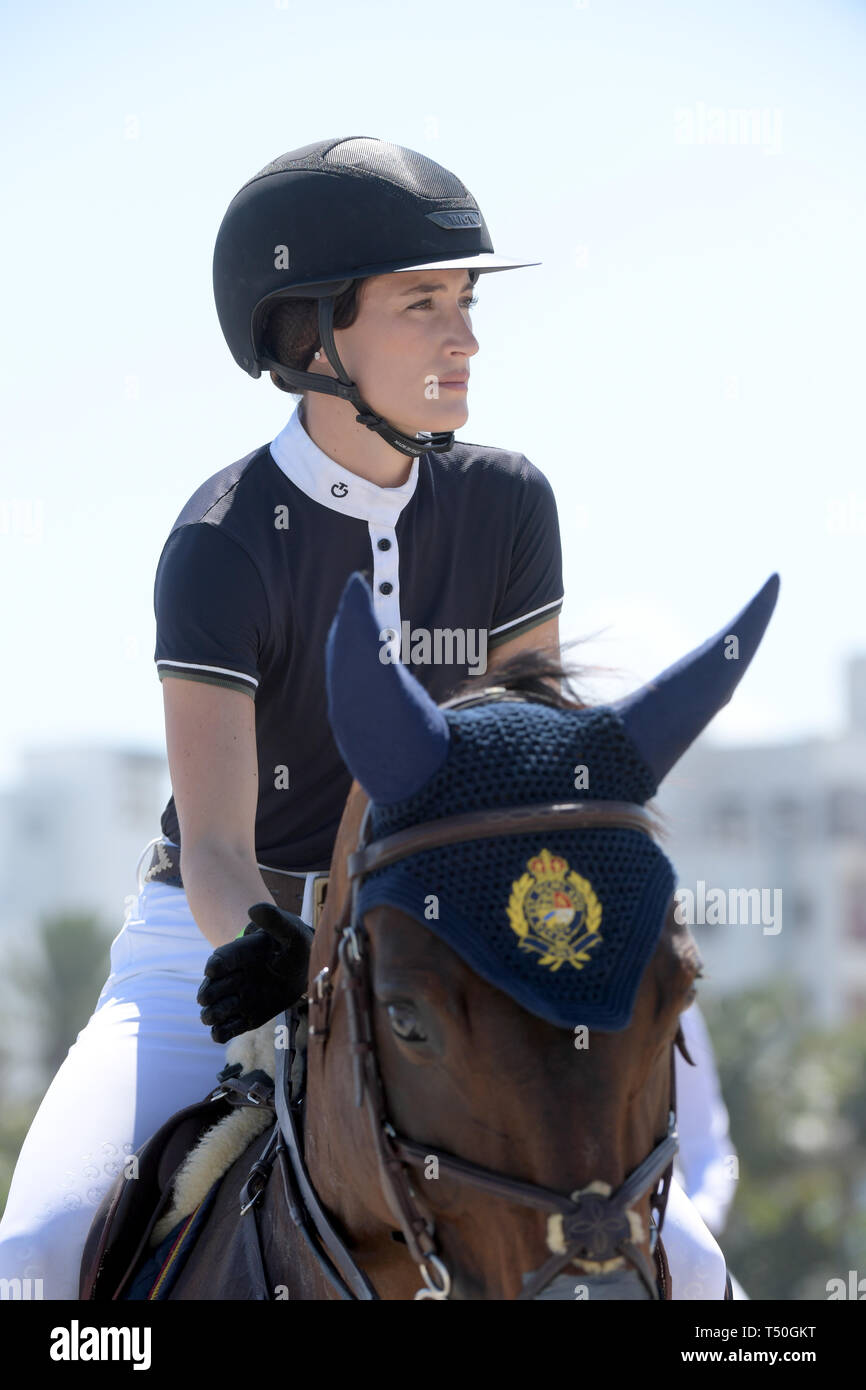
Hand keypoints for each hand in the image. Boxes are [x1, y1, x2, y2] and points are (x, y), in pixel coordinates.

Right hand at [197, 902, 313, 1043]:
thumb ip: (274, 919)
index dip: (217, 964)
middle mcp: (234, 977)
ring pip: (215, 1010)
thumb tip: (254, 910)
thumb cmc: (295, 944)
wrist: (306, 967)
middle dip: (209, 992)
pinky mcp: (248, 1017)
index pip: (223, 958)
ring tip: (214, 1016)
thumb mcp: (289, 929)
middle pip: (212, 987)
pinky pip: (228, 1029)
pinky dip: (221, 1032)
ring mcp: (239, 998)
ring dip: (213, 1013)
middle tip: (212, 995)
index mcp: (240, 954)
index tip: (212, 969)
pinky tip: (219, 1033)